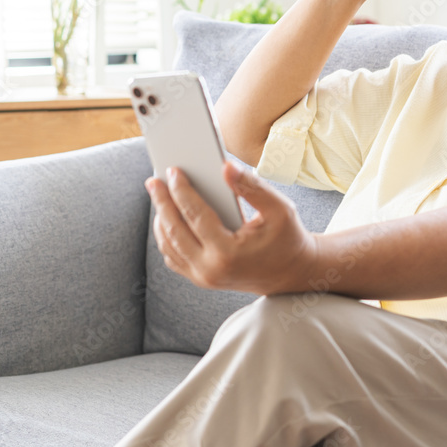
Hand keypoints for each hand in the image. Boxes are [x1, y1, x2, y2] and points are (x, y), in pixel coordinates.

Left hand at [146, 162, 317, 294]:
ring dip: (161, 219)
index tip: (173, 171)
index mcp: (228, 252)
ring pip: (169, 245)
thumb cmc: (287, 238)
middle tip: (154, 181)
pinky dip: (166, 235)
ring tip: (158, 195)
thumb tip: (225, 167)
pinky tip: (167, 216)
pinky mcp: (201, 280)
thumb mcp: (279, 209)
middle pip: (174, 231)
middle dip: (162, 202)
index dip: (182, 191)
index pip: (195, 216)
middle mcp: (210, 269)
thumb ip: (252, 187)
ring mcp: (203, 278)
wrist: (291, 274)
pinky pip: (173, 256)